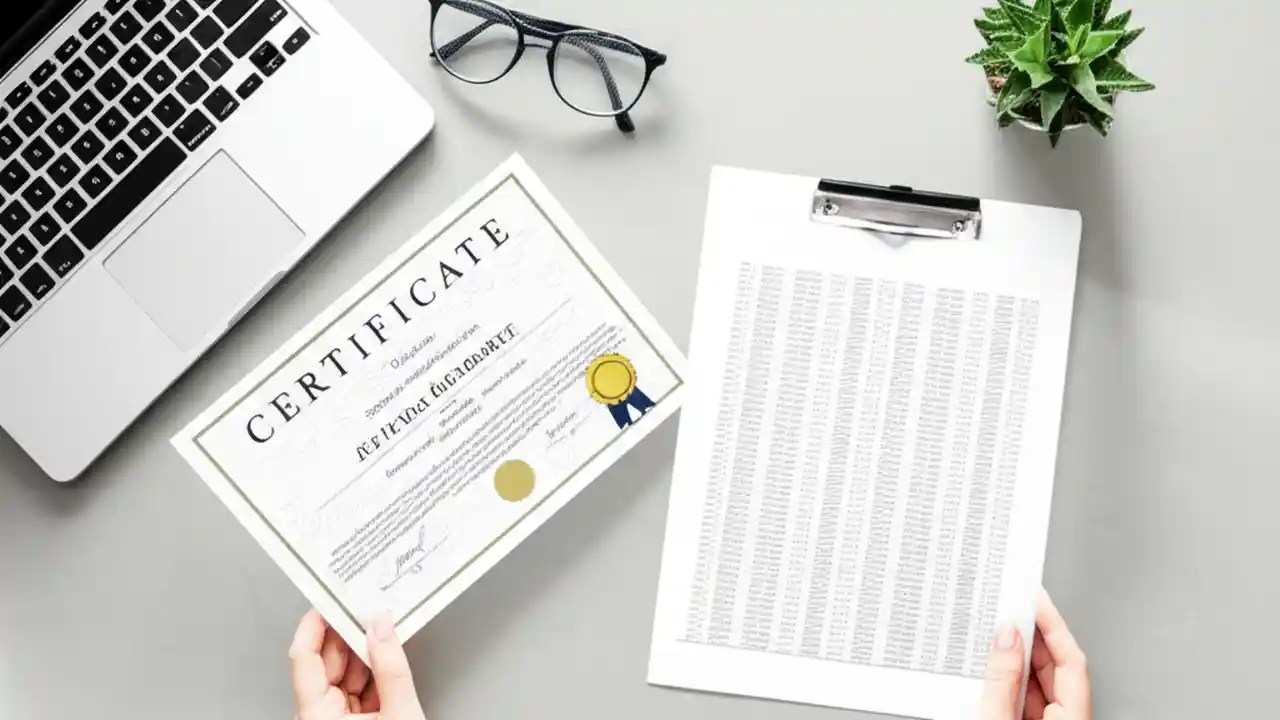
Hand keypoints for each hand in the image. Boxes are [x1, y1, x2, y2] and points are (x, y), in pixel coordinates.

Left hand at [289, 609, 427, 719]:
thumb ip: (391, 669)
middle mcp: (317, 716)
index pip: (303, 657)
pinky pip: (355, 690)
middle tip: (366, 608)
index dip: (314, 624)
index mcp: (316, 715)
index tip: (329, 601)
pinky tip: (386, 657)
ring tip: (382, 629)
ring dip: (364, 653)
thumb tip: (382, 628)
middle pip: (325, 663)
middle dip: (348, 634)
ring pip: (343, 675)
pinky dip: (372, 673)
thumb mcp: (400, 714)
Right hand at [981, 590, 1091, 719]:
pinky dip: (1008, 679)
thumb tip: (1007, 636)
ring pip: (1038, 684)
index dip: (1053, 624)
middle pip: (1056, 669)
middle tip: (1012, 606)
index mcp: (1072, 719)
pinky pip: (1024, 699)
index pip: (1071, 660)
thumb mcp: (998, 718)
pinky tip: (989, 666)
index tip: (1035, 598)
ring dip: (1017, 657)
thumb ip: (1003, 680)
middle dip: (1032, 636)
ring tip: (995, 631)